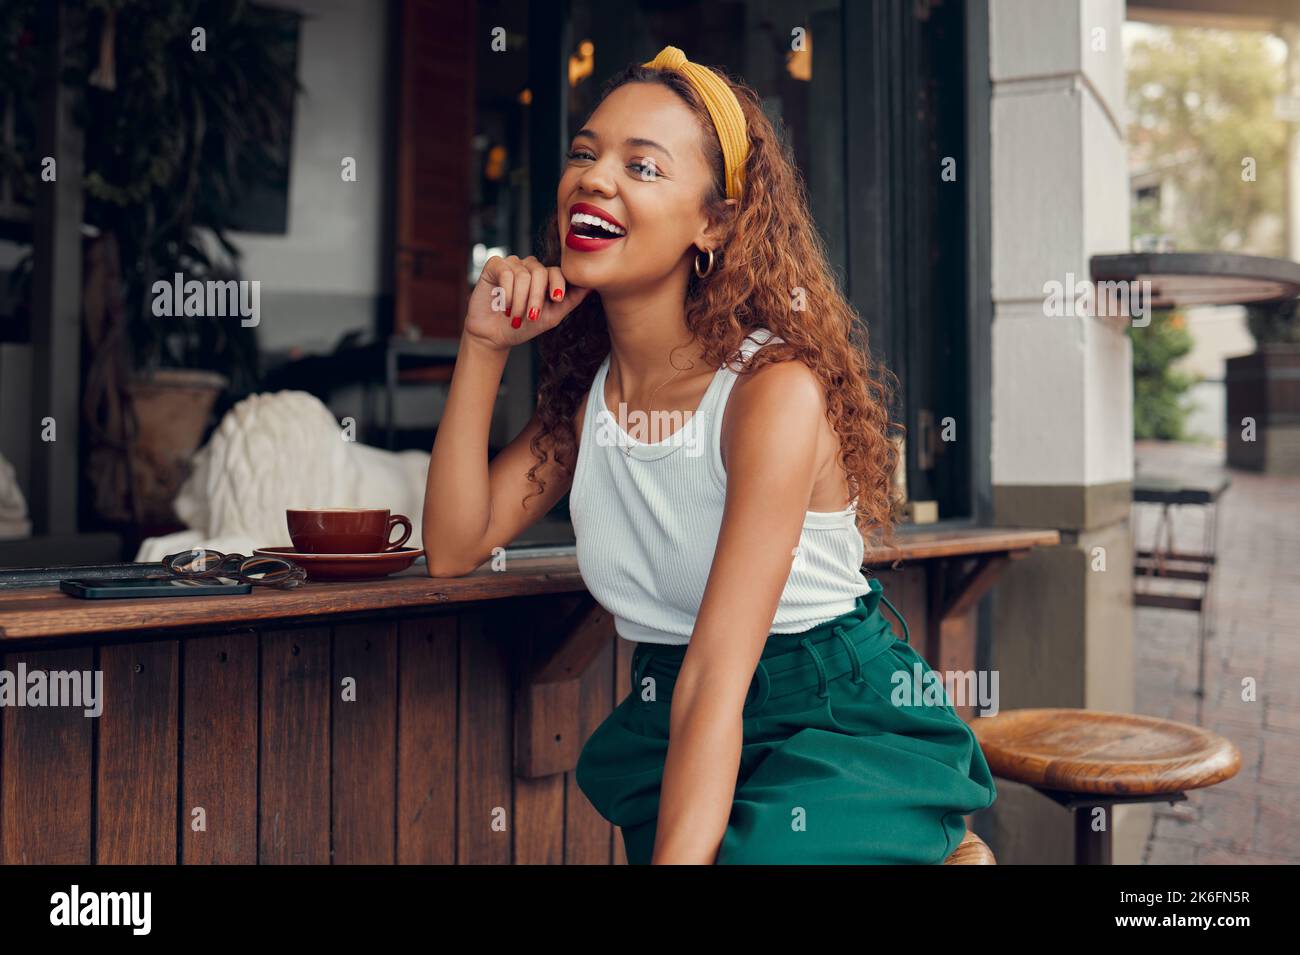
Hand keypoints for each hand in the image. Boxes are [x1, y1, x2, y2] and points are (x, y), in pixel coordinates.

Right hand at [464, 254, 591, 350]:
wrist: (494, 336)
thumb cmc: (524, 326)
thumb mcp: (552, 316)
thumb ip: (571, 300)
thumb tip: (592, 286)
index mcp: (546, 277)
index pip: (558, 271)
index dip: (558, 284)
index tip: (556, 299)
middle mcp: (530, 267)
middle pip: (541, 272)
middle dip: (537, 297)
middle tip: (531, 316)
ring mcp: (513, 264)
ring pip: (523, 275)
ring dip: (519, 300)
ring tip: (514, 316)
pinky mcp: (495, 265)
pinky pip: (506, 272)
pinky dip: (506, 292)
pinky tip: (503, 305)